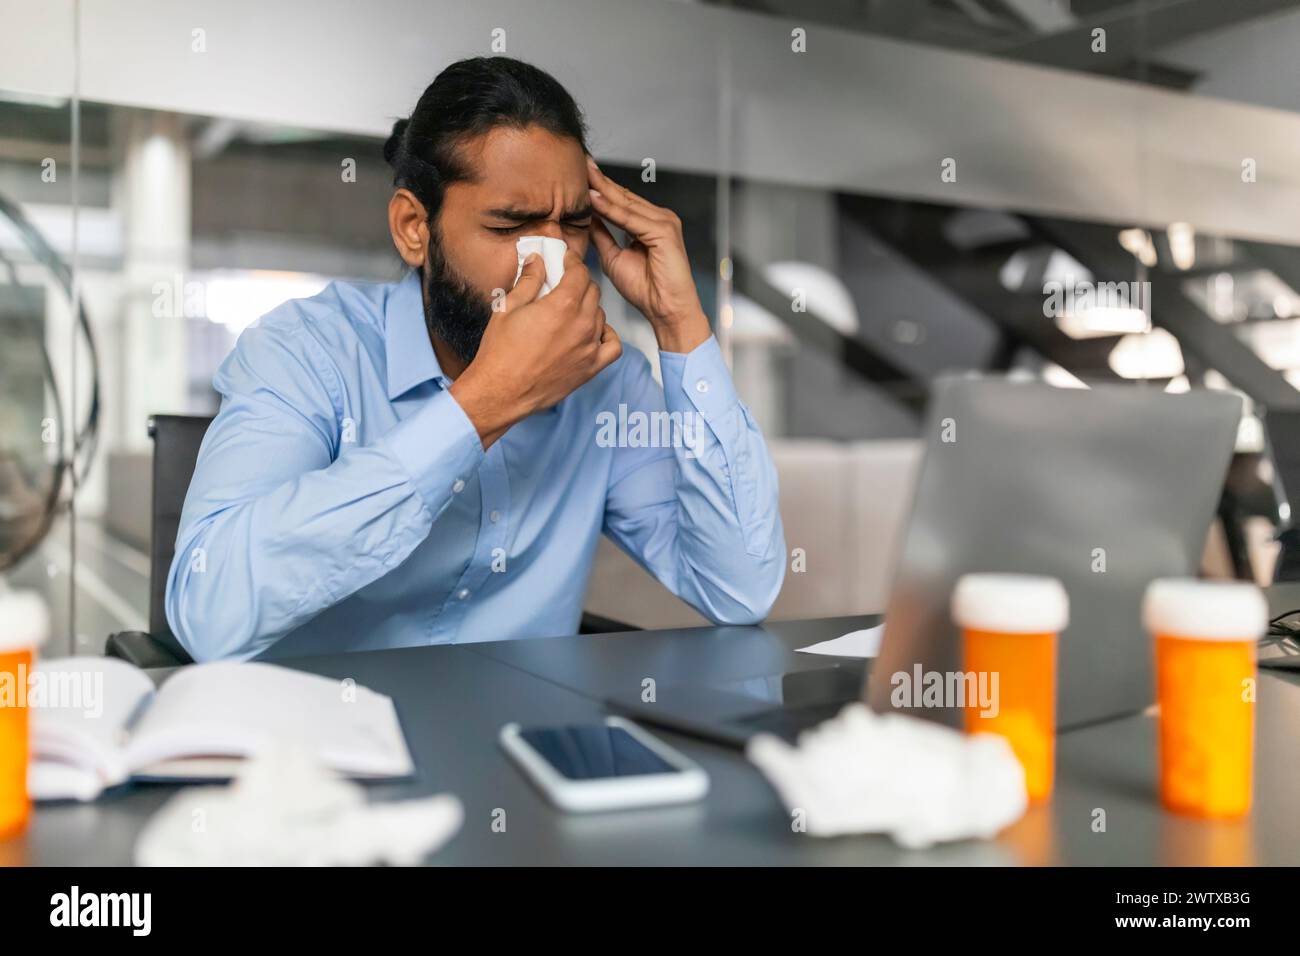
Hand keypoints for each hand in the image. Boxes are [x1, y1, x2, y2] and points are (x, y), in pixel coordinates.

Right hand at [450, 249, 621, 447]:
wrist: (501, 391)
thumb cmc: (500, 351)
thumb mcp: (508, 307)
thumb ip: (528, 280)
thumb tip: (537, 260)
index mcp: (562, 305)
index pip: (579, 273)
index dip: (572, 262)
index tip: (565, 260)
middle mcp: (582, 324)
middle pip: (593, 291)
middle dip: (579, 283)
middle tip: (564, 284)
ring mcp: (589, 347)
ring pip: (601, 315)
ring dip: (589, 307)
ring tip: (571, 311)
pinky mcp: (591, 368)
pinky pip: (612, 346)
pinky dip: (606, 335)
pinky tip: (592, 333)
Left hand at [586, 157, 710, 353]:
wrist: (666, 310)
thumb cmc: (646, 290)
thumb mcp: (614, 257)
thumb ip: (603, 235)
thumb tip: (587, 218)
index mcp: (650, 223)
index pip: (621, 200)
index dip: (599, 187)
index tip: (579, 174)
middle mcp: (659, 218)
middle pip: (623, 196)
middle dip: (599, 180)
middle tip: (579, 162)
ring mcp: (664, 222)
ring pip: (626, 203)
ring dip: (602, 189)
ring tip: (582, 174)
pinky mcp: (664, 231)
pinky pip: (631, 218)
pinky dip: (612, 209)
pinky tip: (594, 199)